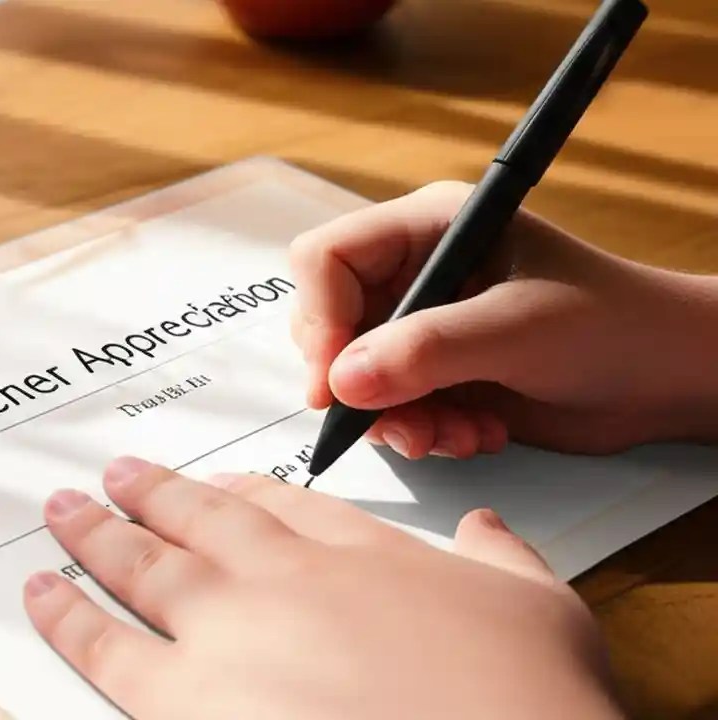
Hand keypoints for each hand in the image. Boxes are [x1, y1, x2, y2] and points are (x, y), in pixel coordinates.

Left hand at [23, 458, 621, 719]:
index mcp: (357, 552)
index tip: (215, 487)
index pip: (282, 503)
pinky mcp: (186, 701)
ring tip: (61, 513)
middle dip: (149, 494)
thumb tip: (487, 528)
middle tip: (114, 473)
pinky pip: (105, 649)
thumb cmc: (526, 701)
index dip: (238, 492)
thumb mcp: (539, 609)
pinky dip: (67, 617)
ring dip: (93, 536)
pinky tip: (42, 595)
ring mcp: (227, 634)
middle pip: (197, 519)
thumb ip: (500, 557)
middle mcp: (282, 578)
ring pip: (139, 567)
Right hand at [288, 181, 717, 458]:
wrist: (668, 379)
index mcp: (430, 226)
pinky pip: (388, 407)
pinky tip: (474, 436)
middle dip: (359, 382)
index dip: (321, 318)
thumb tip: (341, 382)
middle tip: (398, 422)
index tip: (335, 382)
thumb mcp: (519, 331)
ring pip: (355, 375)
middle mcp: (416, 271)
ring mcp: (423, 324)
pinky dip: (421, 432)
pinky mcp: (436, 372)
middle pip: (330, 322)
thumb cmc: (615, 325)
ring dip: (395, 418)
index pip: (329, 258)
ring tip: (453, 437)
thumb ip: (428, 351)